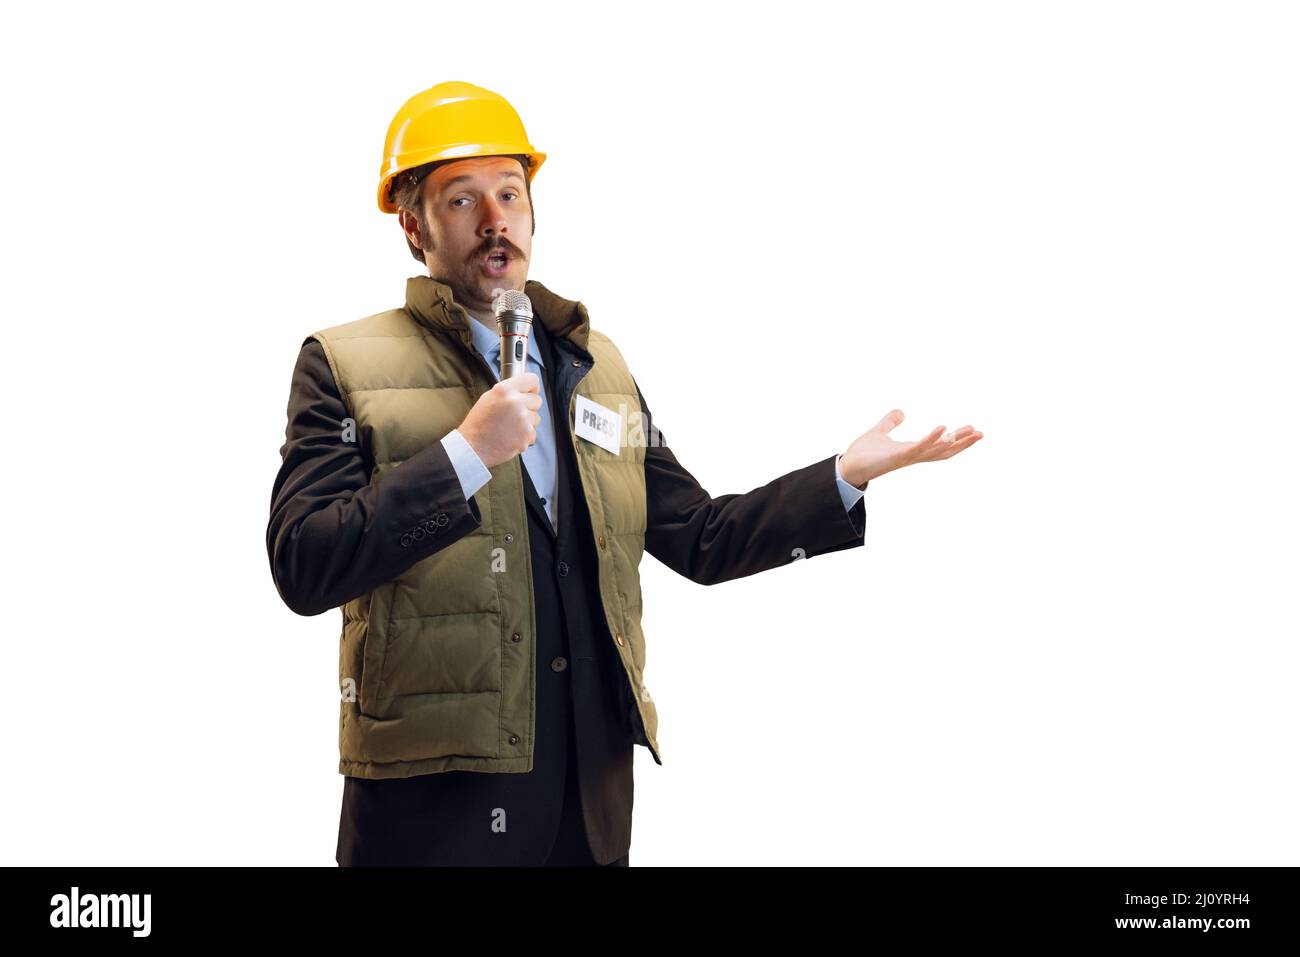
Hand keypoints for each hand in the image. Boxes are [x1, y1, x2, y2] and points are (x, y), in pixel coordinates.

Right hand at [457, 372, 542, 468]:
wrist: (473, 448)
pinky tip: (510, 438)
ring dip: (527, 423)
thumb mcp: (489, 398)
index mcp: (504, 390)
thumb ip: (508, 392)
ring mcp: (522, 419)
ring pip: (536, 418)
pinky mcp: (526, 435)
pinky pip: (533, 434)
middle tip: (514, 415)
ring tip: (509, 428)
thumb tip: (525, 391)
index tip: (530, 393)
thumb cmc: (478, 424)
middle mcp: (515, 402)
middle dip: (529, 407)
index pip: (532, 379)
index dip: (533, 387)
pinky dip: (524, 437)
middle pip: (537, 400)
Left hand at [839, 409, 982, 487]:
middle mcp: (913, 455)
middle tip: (981, 434)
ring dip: (954, 441)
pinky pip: (919, 448)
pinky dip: (931, 438)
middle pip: (944, 450)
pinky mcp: (898, 457)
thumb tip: (901, 412)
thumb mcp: (880, 432)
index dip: (956, 440)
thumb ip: (890, 422)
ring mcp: (908, 457)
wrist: (848, 466)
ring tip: (971, 431)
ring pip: (937, 450)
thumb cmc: (863, 453)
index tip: (972, 430)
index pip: (939, 446)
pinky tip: (942, 427)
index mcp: (912, 450)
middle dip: (963, 443)